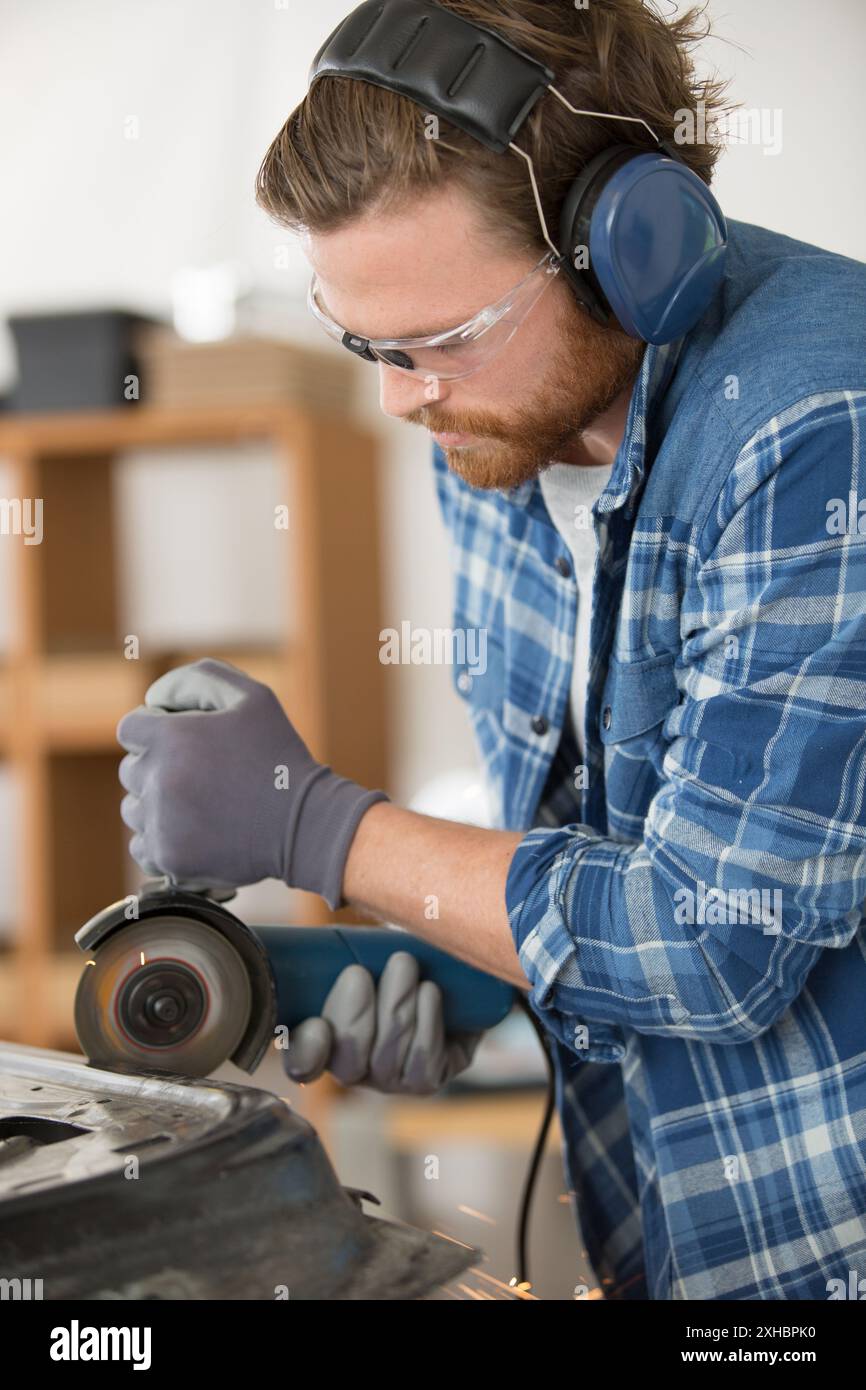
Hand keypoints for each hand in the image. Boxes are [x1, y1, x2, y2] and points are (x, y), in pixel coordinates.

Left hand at [116, 657, 387, 907]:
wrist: (305, 825)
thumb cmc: (280, 757)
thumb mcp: (253, 697)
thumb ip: (200, 679)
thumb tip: (155, 696)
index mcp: (172, 737)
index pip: (131, 729)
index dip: (155, 732)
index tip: (184, 743)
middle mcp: (159, 780)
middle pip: (131, 770)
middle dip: (158, 767)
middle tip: (200, 775)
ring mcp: (162, 823)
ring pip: (134, 809)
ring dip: (157, 805)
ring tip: (200, 805)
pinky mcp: (169, 858)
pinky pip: (142, 846)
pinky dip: (162, 840)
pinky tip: (194, 831)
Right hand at [282, 951, 483, 1093]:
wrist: (447, 964)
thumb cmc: (389, 952)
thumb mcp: (356, 943)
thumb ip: (330, 941)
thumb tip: (320, 902)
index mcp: (321, 1037)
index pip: (302, 1061)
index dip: (306, 1054)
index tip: (316, 1025)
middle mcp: (353, 1067)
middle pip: (345, 1061)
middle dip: (352, 1016)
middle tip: (359, 972)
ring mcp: (389, 1078)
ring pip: (386, 1058)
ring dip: (395, 1008)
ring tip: (404, 965)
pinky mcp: (427, 1079)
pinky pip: (423, 1065)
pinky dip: (427, 1024)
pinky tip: (430, 992)